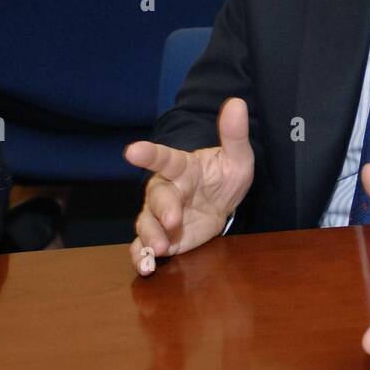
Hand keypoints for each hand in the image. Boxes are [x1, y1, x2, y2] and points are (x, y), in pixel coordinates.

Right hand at [124, 98, 254, 275]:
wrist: (221, 203)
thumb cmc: (223, 176)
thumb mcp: (237, 156)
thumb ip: (234, 134)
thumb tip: (238, 103)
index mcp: (182, 167)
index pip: (164, 158)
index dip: (149, 154)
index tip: (132, 150)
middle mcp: (166, 189)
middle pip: (156, 196)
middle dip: (162, 209)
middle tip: (173, 221)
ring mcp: (159, 215)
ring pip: (145, 223)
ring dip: (150, 236)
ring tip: (159, 250)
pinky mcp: (159, 237)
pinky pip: (142, 246)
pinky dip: (140, 257)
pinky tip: (146, 266)